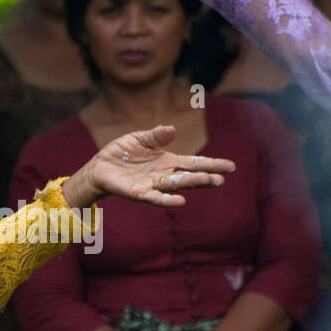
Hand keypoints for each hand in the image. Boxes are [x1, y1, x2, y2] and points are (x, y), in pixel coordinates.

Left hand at [61, 124, 234, 208]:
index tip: (230, 167)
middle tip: (222, 179)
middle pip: (189, 175)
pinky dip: (167, 200)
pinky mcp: (139, 193)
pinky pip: (155, 197)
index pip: (194, 163)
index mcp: (168, 160)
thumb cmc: (122, 153)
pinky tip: (180, 200)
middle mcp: (164, 174)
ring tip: (209, 182)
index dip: (212, 164)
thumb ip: (155, 135)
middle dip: (206, 177)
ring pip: (176, 185)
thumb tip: (172, 129)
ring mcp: (153, 185)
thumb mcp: (139, 139)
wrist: (100, 166)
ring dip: (192, 184)